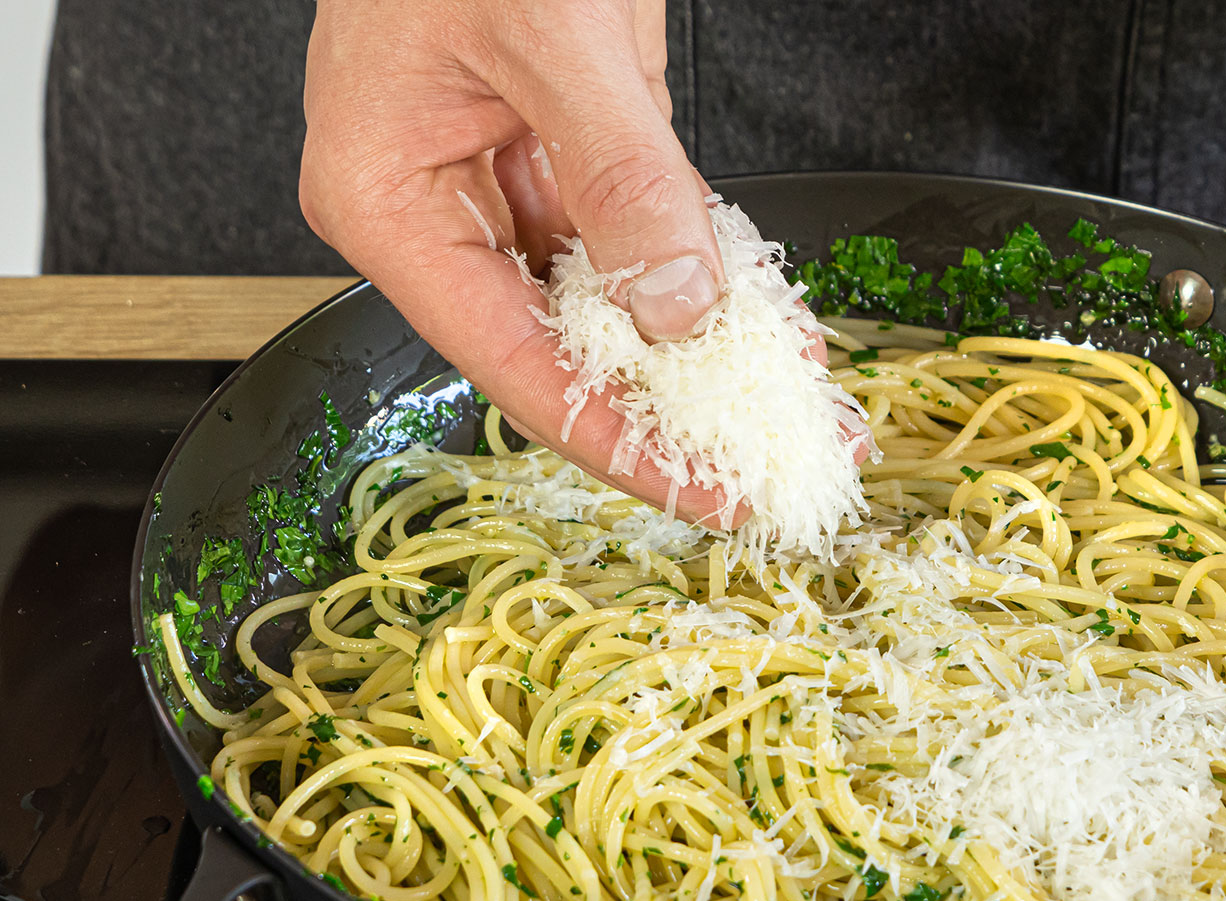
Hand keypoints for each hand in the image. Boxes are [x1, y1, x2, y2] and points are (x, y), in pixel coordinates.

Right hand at [300, 0, 738, 523]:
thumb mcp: (548, 34)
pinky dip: (711, 282)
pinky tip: (774, 328)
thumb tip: (678, 303)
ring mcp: (511, 180)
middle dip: (676, 413)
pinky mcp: (575, 149)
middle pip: (566, 349)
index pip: (510, 362)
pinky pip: (647, 239)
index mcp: (387, 201)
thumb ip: (620, 174)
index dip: (615, 438)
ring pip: (616, 303)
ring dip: (708, 358)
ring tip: (797, 415)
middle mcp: (444, 208)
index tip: (703, 491)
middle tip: (771, 471)